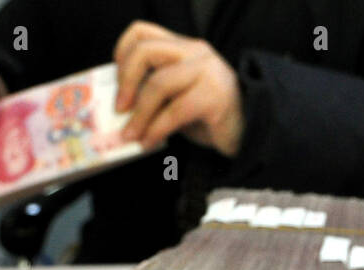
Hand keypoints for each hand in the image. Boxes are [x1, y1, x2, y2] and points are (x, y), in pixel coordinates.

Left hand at [113, 21, 243, 156]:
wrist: (248, 132)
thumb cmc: (208, 116)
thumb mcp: (176, 96)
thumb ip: (153, 91)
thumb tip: (118, 106)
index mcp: (182, 47)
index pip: (142, 32)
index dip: (121, 53)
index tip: (115, 81)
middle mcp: (195, 52)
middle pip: (146, 51)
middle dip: (125, 82)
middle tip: (118, 110)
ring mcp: (207, 71)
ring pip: (159, 84)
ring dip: (139, 115)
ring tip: (130, 136)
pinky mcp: (215, 96)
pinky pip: (175, 111)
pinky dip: (156, 129)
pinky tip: (149, 142)